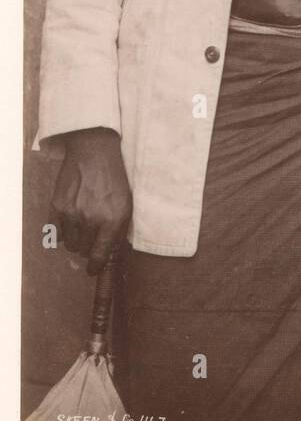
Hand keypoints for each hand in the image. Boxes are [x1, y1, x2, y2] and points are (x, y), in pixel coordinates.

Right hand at [50, 128, 131, 275]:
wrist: (94, 151)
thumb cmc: (114, 176)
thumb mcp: (126, 202)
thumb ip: (119, 227)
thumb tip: (111, 250)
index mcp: (112, 220)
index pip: (100, 255)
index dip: (95, 266)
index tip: (93, 268)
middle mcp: (92, 220)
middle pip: (83, 250)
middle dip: (87, 246)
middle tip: (90, 236)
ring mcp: (72, 214)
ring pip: (69, 243)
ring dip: (75, 239)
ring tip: (81, 225)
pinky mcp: (57, 207)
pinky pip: (54, 232)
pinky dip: (60, 231)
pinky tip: (68, 222)